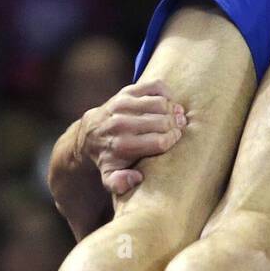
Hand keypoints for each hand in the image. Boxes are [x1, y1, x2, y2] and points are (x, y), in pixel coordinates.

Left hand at [76, 80, 186, 196]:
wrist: (89, 132)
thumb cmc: (108, 157)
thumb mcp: (109, 177)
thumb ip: (120, 184)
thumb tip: (137, 178)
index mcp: (122, 145)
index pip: (159, 141)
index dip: (172, 140)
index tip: (175, 139)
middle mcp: (121, 124)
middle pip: (162, 122)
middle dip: (176, 125)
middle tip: (180, 127)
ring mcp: (123, 104)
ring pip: (160, 103)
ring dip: (173, 109)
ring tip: (177, 116)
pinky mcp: (126, 91)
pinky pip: (155, 86)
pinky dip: (166, 93)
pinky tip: (168, 102)